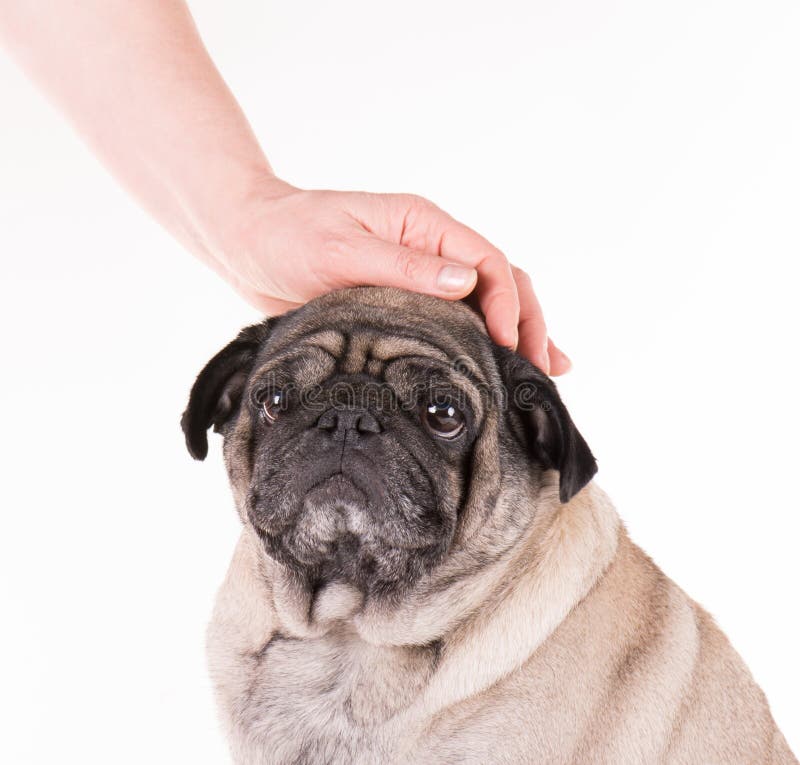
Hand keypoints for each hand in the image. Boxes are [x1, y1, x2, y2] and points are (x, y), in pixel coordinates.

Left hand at [211, 178, 570, 374]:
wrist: (250, 242)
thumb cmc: (289, 236)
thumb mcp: (341, 250)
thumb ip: (404, 266)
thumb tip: (466, 284)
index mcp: (423, 225)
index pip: (487, 261)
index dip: (507, 303)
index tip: (507, 344)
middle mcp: (431, 249)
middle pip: (501, 282)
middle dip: (527, 322)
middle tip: (542, 368)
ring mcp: (421, 277)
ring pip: (487, 303)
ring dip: (519, 332)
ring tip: (549, 370)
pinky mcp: (406, 303)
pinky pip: (456, 321)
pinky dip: (484, 341)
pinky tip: (505, 363)